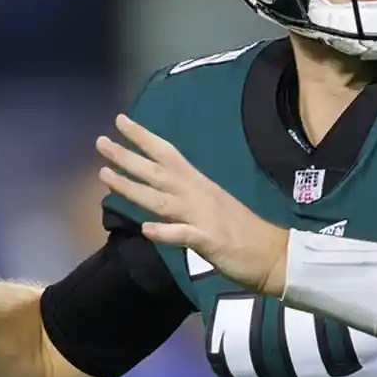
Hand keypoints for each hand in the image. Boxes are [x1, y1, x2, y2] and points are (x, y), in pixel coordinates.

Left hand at [96, 114, 288, 295]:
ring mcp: (205, 218)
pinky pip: (185, 236)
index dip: (144, 138)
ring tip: (105, 176)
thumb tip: (166, 195)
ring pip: (162, 200)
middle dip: (127, 157)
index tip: (120, 121)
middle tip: (100, 142)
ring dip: (134, 188)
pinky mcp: (211, 242)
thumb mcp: (215, 208)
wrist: (276, 255)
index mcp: (201, 186)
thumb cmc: (246, 233)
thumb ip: (190, 200)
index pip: (169, 155)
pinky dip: (167, 232)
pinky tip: (147, 230)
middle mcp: (199, 195)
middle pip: (158, 173)